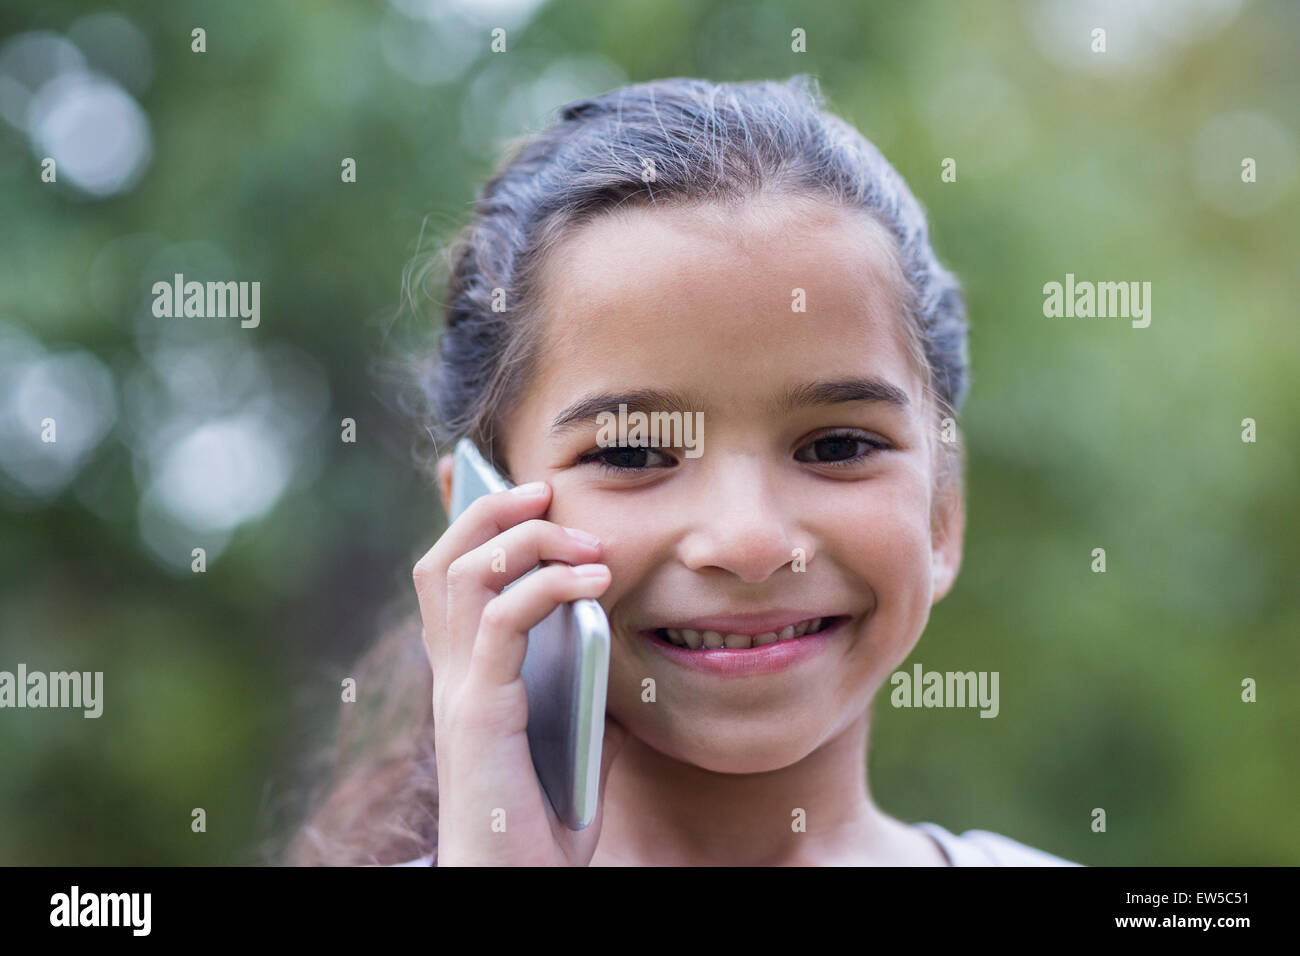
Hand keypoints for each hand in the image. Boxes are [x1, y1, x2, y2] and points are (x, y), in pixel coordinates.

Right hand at [412, 481, 627, 864]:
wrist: (517, 886)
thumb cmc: (542, 824)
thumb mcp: (569, 743)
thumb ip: (578, 694)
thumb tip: (611, 657)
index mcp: (469, 677)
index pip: (446, 579)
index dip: (471, 524)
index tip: (521, 490)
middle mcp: (450, 676)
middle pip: (440, 560)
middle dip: (488, 510)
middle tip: (544, 492)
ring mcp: (459, 691)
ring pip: (461, 574)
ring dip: (522, 539)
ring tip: (580, 536)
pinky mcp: (480, 712)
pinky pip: (502, 621)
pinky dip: (545, 585)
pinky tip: (592, 582)